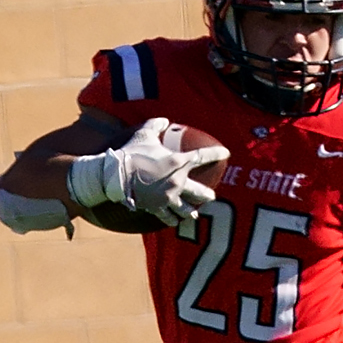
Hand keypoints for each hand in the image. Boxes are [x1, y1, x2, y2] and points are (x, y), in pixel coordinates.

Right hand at [70, 118, 229, 225]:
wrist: (116, 174)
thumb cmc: (131, 152)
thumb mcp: (144, 134)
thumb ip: (156, 125)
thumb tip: (164, 120)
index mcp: (178, 162)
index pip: (203, 157)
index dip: (216, 154)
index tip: (227, 153)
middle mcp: (178, 181)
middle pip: (200, 192)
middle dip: (207, 195)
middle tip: (212, 196)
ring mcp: (168, 197)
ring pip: (186, 210)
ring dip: (191, 212)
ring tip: (194, 215)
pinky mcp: (157, 207)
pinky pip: (168, 217)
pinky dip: (171, 220)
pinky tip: (174, 222)